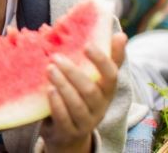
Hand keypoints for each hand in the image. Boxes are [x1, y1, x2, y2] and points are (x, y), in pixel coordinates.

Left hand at [41, 33, 127, 151]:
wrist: (68, 134)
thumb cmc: (79, 97)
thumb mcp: (91, 79)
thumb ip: (100, 59)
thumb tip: (119, 33)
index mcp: (106, 90)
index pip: (111, 75)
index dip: (102, 60)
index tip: (87, 44)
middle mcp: (100, 106)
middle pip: (91, 90)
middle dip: (74, 73)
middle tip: (56, 57)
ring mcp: (86, 121)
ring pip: (78, 105)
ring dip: (63, 86)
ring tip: (49, 69)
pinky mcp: (70, 131)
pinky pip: (65, 119)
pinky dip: (57, 104)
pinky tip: (48, 91)